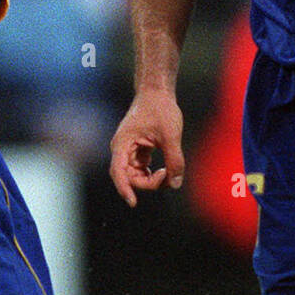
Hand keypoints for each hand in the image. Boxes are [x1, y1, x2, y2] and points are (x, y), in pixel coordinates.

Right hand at [109, 88, 184, 207]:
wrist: (156, 92)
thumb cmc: (160, 109)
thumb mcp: (171, 135)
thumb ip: (174, 160)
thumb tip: (175, 183)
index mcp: (122, 144)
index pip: (118, 173)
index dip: (125, 189)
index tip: (133, 203)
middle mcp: (122, 149)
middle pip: (128, 177)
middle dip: (147, 182)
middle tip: (168, 174)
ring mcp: (129, 150)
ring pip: (135, 175)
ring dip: (150, 179)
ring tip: (168, 171)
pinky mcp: (137, 150)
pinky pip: (141, 168)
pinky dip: (152, 172)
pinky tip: (165, 167)